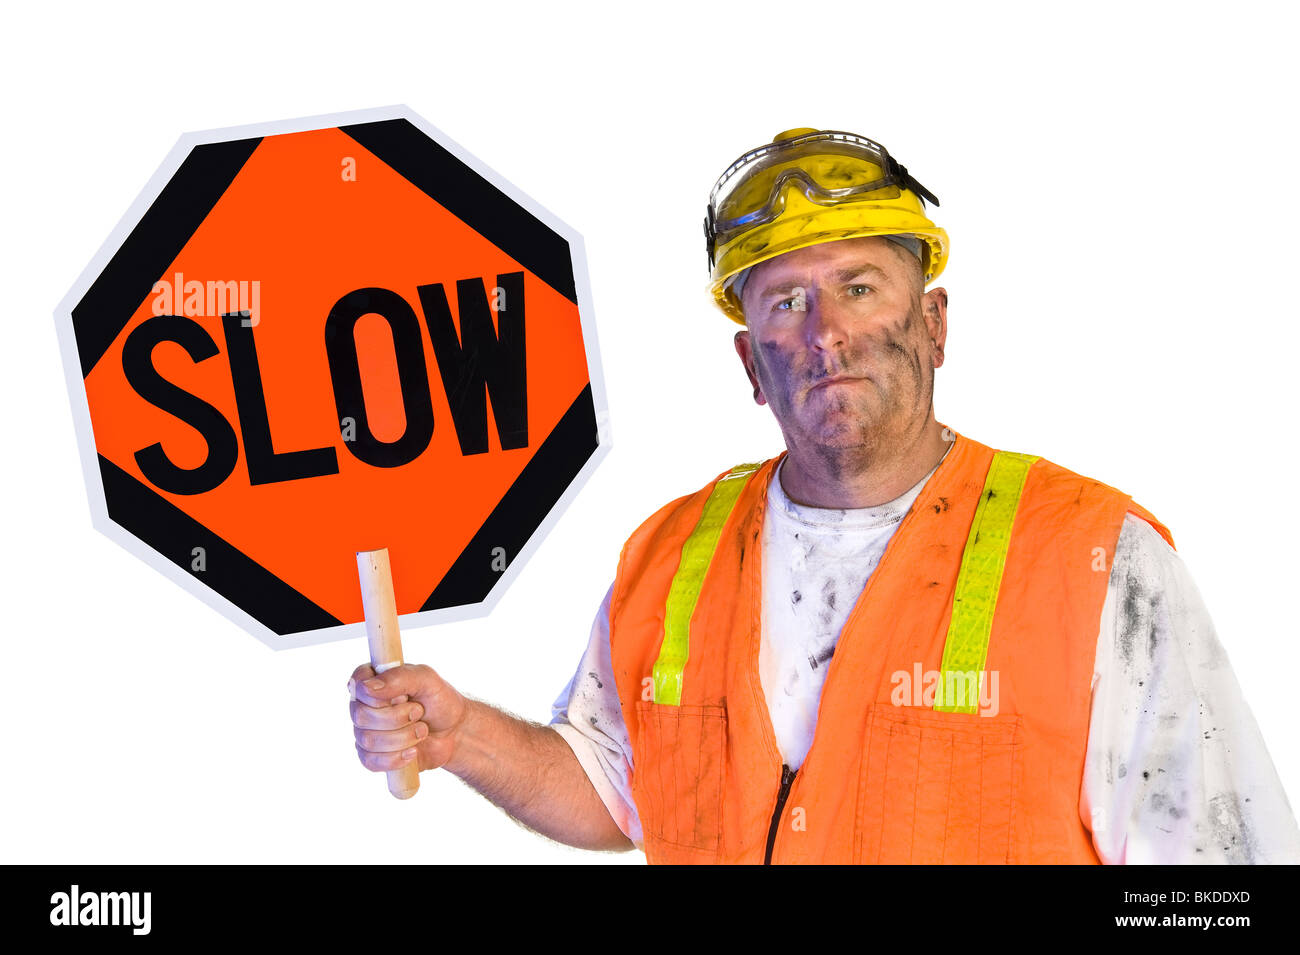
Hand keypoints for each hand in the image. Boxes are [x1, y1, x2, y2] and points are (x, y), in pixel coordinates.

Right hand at [348, 663, 467, 774]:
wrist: (454, 733)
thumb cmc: (439, 701)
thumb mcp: (427, 680)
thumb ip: (399, 677)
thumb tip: (366, 687)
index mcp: (374, 679)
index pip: (357, 682)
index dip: (377, 694)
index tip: (402, 696)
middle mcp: (364, 705)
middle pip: (362, 715)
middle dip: (398, 718)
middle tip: (419, 712)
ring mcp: (365, 731)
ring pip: (369, 740)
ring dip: (403, 738)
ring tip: (421, 730)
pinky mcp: (371, 756)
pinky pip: (371, 761)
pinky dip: (397, 758)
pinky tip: (412, 751)